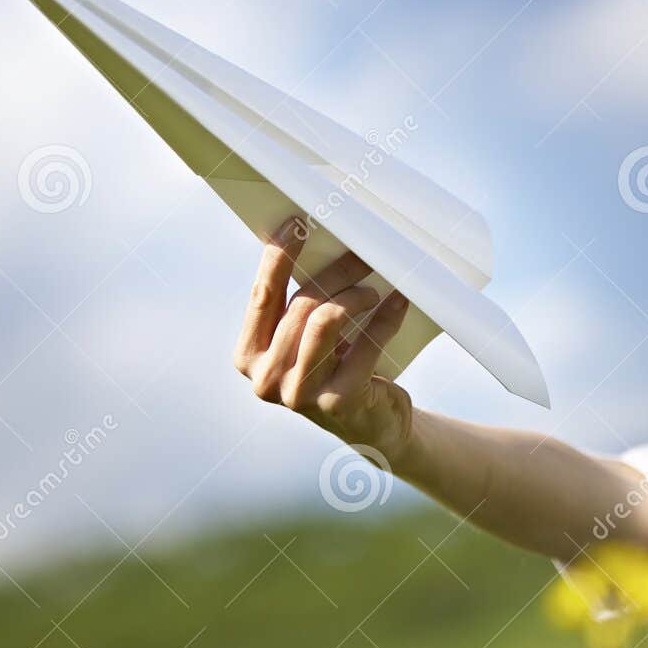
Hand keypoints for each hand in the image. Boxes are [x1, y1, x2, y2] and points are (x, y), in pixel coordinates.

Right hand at [234, 218, 415, 465]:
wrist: (373, 426)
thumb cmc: (336, 369)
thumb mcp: (304, 341)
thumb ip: (297, 306)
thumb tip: (315, 240)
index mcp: (248, 356)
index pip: (262, 294)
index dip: (280, 255)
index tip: (299, 221)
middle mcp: (266, 379)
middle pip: (302, 304)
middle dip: (336, 271)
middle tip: (362, 251)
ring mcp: (299, 395)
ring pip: (326, 319)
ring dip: (357, 295)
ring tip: (374, 288)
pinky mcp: (336, 403)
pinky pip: (365, 344)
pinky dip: (386, 318)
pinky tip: (400, 301)